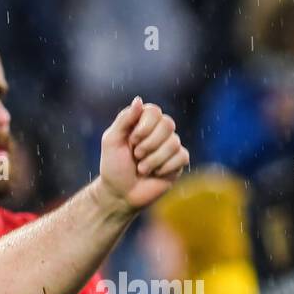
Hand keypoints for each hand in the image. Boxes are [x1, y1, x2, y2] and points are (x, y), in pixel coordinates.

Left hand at [97, 97, 189, 212]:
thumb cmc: (113, 167)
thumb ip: (124, 120)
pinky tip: (155, 174)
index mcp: (143, 122)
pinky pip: (182, 156)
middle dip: (148, 144)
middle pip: (168, 124)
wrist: (119, 193)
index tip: (132, 140)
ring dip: (153, 160)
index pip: (154, 111)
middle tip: (136, 155)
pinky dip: (164, 167)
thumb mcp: (111, 141)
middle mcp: (159, 130)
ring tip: (141, 169)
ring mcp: (171, 145)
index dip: (144, 127)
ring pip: (173, 143)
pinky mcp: (179, 160)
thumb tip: (139, 100)